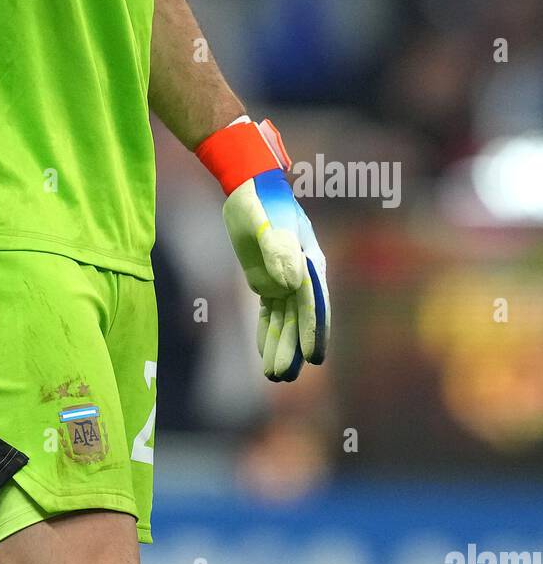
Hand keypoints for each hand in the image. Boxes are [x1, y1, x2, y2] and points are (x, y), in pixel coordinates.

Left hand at [197, 117, 329, 381]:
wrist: (248, 186)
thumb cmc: (259, 199)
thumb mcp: (264, 221)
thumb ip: (277, 250)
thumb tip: (290, 284)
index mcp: (308, 259)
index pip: (314, 301)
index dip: (314, 330)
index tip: (314, 357)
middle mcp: (301, 273)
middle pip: (299, 317)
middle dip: (292, 348)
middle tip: (282, 377)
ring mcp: (284, 278)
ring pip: (283, 319)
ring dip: (279, 345)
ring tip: (273, 376)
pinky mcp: (266, 279)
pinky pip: (269, 311)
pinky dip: (266, 331)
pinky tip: (262, 352)